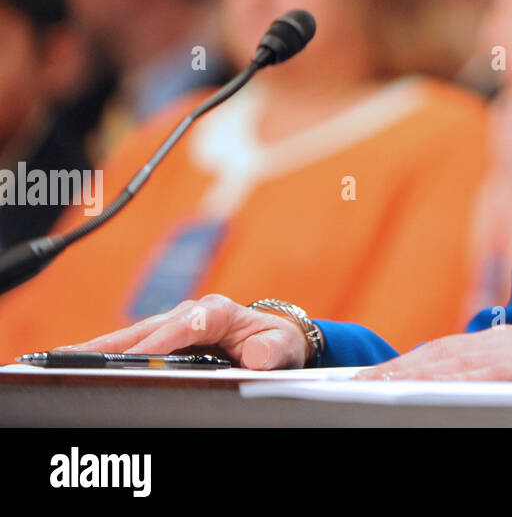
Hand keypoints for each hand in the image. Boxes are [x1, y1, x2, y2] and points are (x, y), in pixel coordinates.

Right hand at [56, 293, 310, 369]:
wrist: (274, 338)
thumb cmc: (276, 342)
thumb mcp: (281, 348)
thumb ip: (271, 351)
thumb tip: (256, 355)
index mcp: (220, 312)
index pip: (188, 326)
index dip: (162, 342)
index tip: (139, 358)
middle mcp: (193, 312)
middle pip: (151, 327)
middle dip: (117, 342)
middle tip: (81, 357)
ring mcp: (177, 322)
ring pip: (136, 333)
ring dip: (104, 344)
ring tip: (70, 357)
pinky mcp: (166, 334)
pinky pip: (136, 341)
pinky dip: (110, 349)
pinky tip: (84, 357)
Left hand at [354, 325, 511, 389]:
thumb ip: (502, 380)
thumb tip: (464, 395)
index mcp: (502, 344)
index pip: (439, 355)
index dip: (399, 366)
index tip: (362, 381)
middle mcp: (504, 342)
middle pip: (435, 357)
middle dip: (390, 371)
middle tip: (349, 387)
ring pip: (451, 363)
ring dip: (408, 374)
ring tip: (371, 389)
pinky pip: (486, 374)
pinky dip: (452, 380)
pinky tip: (429, 389)